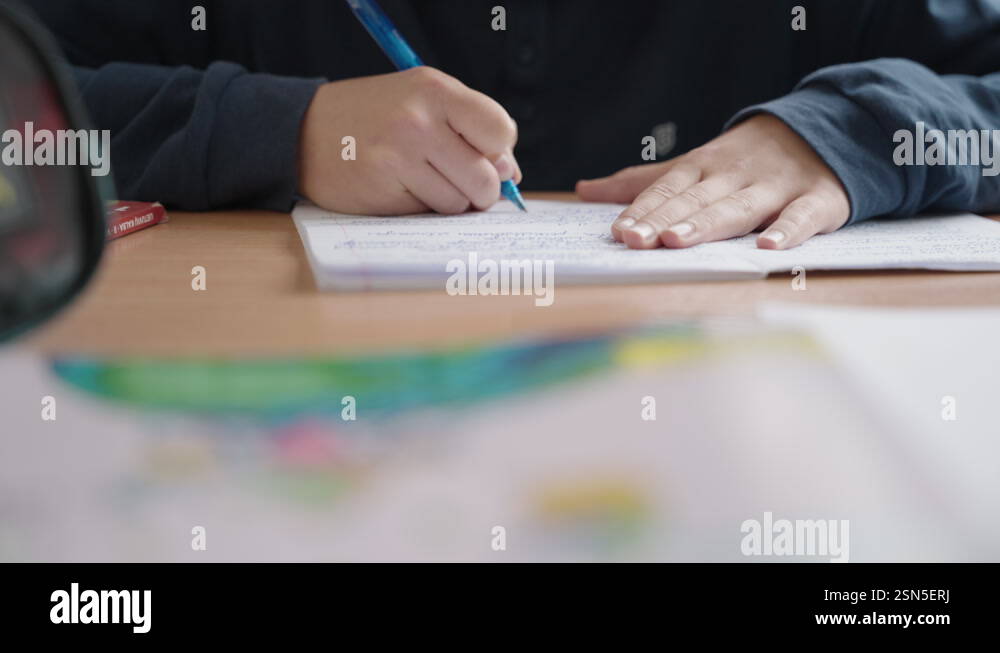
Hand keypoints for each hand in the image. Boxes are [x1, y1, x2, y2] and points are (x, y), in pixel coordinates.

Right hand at [298, 67, 520, 214]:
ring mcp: (397, 159)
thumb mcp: (424, 100)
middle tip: (459, 178)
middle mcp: (417, 122)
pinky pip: (427, 215)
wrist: (305, 131)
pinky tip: (399, 187)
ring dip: (448, 200)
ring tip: (420, 177)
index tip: (485, 153)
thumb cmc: (378, 115)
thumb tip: (510, 175)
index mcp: (435, 91)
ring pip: (458, 203)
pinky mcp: (382, 192)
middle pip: (485, 180)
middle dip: (480, 189)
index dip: (499, 150)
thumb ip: (471, 129)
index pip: (500, 131)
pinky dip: (420, 207)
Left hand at [576, 115, 849, 248]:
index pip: (667, 190)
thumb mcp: (693, 165)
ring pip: (738, 207)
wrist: (824, 129)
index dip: (642, 210)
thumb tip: (584, 189)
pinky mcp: (816, 200)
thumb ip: (642, 182)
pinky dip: (787, 229)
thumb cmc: (745, 159)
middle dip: (663, 220)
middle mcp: (735, 176)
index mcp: (703, 167)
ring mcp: (776, 187)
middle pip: (695, 200)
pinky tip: (767, 246)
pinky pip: (800, 216)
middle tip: (635, 241)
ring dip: (708, 223)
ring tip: (677, 240)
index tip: (618, 232)